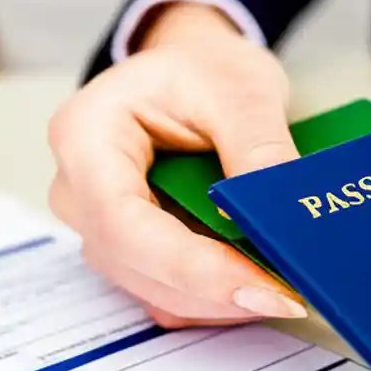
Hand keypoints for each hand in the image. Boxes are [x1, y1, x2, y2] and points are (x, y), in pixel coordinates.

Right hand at [48, 2, 305, 326]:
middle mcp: (76, 190)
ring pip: (154, 290)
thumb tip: (273, 222)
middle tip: (293, 294)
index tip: (262, 289)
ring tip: (284, 286)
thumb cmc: (204, 70)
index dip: (193, 268)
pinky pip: (167, 293)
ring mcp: (97, 227)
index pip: (124, 223)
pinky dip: (215, 298)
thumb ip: (258, 150)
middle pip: (137, 267)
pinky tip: (259, 282)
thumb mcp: (242, 89)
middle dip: (217, 290)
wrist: (192, 73)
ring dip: (219, 300)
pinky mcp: (126, 252)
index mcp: (85, 136)